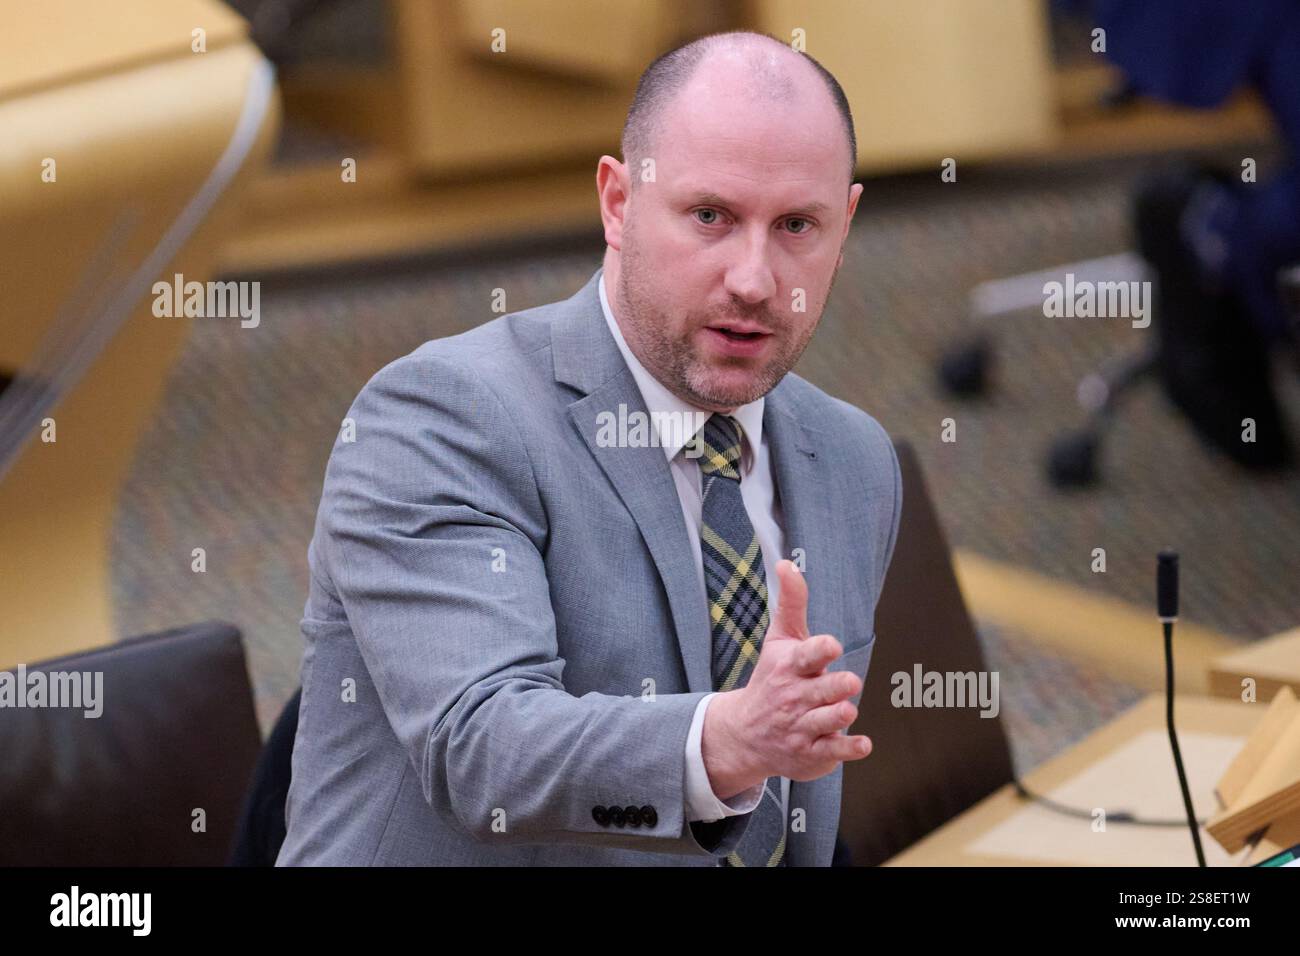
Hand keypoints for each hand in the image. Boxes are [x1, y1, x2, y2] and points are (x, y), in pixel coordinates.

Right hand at [702, 560, 870, 798]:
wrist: (744, 734)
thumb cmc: (771, 679)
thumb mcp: (779, 640)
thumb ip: (791, 603)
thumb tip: (788, 563)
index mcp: (790, 667)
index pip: (806, 656)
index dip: (820, 650)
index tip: (832, 646)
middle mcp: (795, 697)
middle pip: (821, 691)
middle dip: (835, 686)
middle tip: (849, 683)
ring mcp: (803, 726)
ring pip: (827, 721)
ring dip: (839, 715)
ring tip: (846, 710)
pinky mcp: (812, 752)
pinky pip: (833, 751)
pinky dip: (849, 748)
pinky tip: (863, 743)